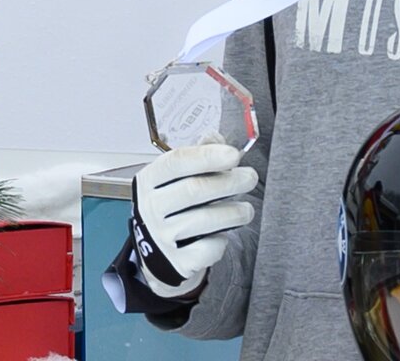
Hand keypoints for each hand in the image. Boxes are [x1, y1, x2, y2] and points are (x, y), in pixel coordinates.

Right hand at [130, 143, 256, 297]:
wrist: (157, 254)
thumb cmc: (172, 208)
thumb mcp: (176, 179)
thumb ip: (197, 156)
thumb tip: (217, 139)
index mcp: (149, 180)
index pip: (176, 162)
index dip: (207, 156)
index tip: (234, 154)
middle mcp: (150, 207)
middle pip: (194, 189)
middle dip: (229, 182)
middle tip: (250, 177)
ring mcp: (160, 236)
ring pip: (205, 220)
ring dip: (234, 212)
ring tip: (246, 209)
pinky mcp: (175, 261)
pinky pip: (207, 248)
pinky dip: (221, 241)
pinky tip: (222, 234)